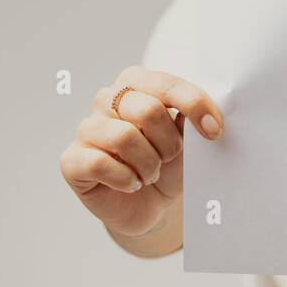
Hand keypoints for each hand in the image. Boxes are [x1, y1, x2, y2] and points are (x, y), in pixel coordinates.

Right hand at [59, 65, 223, 237]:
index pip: (166, 85)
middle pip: (148, 110)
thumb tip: (195, 115)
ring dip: (149, 164)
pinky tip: (132, 184)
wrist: (150, 204)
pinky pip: (99, 163)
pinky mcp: (71, 160)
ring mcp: (86, 129)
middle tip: (170, 158)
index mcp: (136, 82)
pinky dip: (125, 179)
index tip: (215, 132)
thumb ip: (191, 121)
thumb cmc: (169, 164)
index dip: (195, 106)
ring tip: (151, 174)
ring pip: (124, 137)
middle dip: (170, 143)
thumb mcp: (189, 141)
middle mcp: (107, 98)